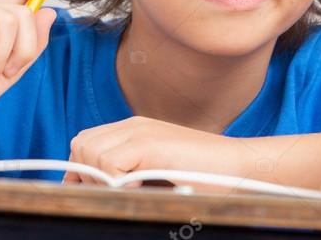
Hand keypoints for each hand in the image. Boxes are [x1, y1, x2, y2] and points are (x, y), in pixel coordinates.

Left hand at [62, 116, 243, 187]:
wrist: (240, 168)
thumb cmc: (203, 178)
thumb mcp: (155, 174)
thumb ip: (126, 174)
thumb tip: (91, 189)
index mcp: (132, 130)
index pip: (86, 141)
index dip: (80, 169)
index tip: (90, 193)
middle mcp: (132, 126)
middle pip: (82, 144)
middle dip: (86, 173)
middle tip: (112, 193)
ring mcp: (141, 132)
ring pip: (91, 153)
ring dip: (101, 179)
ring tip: (129, 191)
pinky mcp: (151, 145)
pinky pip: (110, 164)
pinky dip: (115, 181)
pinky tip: (139, 187)